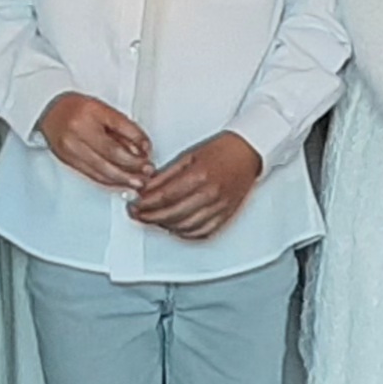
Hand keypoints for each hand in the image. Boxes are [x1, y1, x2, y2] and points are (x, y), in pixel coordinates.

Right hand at [36, 92, 151, 191]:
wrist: (49, 111)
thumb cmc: (78, 108)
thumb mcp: (103, 109)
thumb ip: (121, 128)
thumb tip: (140, 149)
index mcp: (91, 111)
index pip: (119, 126)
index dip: (137, 140)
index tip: (148, 150)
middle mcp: (79, 130)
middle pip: (111, 153)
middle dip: (133, 165)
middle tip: (148, 171)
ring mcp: (71, 148)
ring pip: (102, 169)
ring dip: (123, 178)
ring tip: (138, 182)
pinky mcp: (68, 161)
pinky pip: (92, 175)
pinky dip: (109, 181)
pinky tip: (121, 184)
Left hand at [130, 133, 262, 239]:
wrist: (249, 152)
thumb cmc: (222, 150)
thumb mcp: (189, 155)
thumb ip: (166, 174)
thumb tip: (146, 188)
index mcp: (199, 176)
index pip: (164, 197)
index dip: (145, 204)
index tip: (134, 204)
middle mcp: (210, 194)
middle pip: (171, 215)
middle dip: (149, 217)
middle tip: (137, 214)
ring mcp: (219, 208)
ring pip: (184, 227)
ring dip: (165, 226)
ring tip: (153, 219)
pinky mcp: (225, 215)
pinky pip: (202, 232)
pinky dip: (184, 233)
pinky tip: (175, 227)